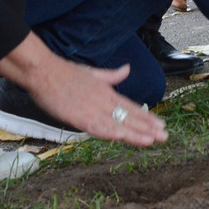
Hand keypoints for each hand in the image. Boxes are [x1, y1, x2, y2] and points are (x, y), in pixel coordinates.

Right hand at [24, 58, 167, 147]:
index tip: (160, 124)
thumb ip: (111, 75)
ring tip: (153, 140)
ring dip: (135, 133)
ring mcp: (92, 109)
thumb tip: (127, 69)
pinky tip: (123, 138)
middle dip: (147, 128)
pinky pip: (98, 127)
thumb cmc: (65, 72)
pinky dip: (110, 132)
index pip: (131, 106)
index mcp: (107, 92)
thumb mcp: (93, 72)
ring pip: (118, 124)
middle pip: (129, 116)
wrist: (43, 71)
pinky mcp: (79, 116)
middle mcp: (104, 101)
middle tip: (165, 136)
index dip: (146, 117)